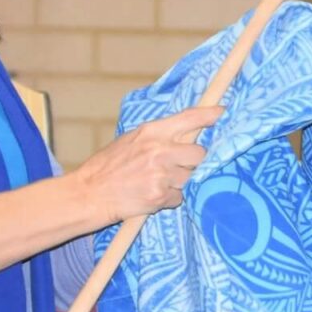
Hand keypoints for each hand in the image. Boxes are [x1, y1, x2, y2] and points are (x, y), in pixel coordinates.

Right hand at [69, 103, 221, 224]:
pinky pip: (179, 197)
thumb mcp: (130, 141)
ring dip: (179, 182)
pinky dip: (169, 199)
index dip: (208, 115)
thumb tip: (184, 136)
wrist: (90, 193)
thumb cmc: (107, 167)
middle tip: (179, 166)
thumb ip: (157, 138)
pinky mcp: (160, 196)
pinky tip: (151, 195)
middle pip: (199, 154)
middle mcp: (159, 151)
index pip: (188, 118)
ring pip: (190, 177)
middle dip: (193, 161)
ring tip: (157, 182)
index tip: (221, 113)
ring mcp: (161, 174)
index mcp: (151, 132)